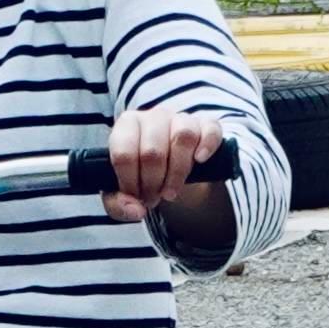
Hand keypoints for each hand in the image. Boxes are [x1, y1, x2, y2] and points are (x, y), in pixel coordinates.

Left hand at [103, 105, 225, 223]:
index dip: (130, 182)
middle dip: (153, 183)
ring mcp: (181, 118)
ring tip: (171, 191)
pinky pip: (210, 130)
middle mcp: (154, 116)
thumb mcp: (122, 191)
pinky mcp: (206, 124)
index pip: (124, 154)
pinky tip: (200, 161)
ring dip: (177, 173)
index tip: (135, 195)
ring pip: (182, 137)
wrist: (170, 166)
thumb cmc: (142, 173)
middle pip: (153, 152)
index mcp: (127, 126)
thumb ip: (118, 204)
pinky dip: (207, 146)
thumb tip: (136, 211)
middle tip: (154, 197)